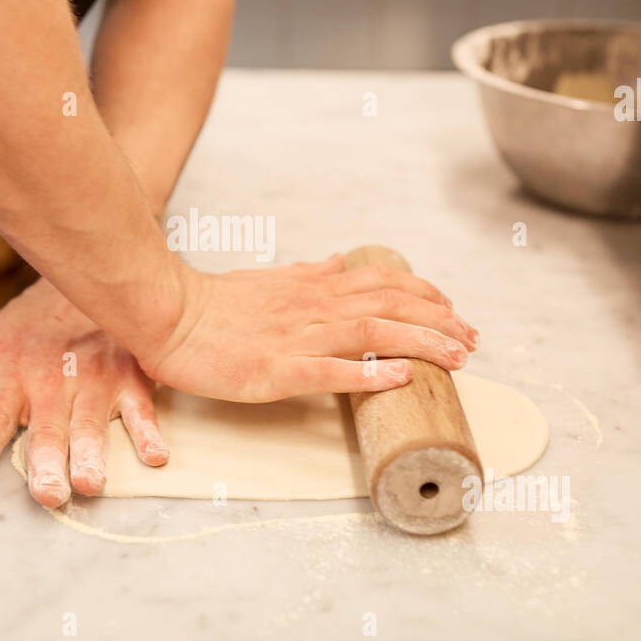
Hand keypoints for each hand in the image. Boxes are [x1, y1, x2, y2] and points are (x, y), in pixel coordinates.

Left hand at [0, 278, 166, 507]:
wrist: (89, 272)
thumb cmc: (32, 319)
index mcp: (12, 377)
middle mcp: (52, 383)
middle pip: (48, 429)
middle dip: (48, 461)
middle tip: (49, 493)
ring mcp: (94, 381)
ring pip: (92, 423)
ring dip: (93, 453)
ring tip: (91, 483)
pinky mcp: (130, 377)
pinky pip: (140, 408)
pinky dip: (148, 432)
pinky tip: (153, 456)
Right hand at [135, 255, 477, 402]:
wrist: (167, 314)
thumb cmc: (213, 303)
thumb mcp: (268, 279)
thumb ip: (308, 274)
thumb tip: (340, 262)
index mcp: (313, 287)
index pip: (383, 283)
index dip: (425, 295)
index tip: (452, 310)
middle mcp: (314, 307)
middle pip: (391, 306)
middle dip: (440, 321)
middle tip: (473, 340)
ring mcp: (298, 338)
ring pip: (374, 333)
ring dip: (423, 343)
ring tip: (459, 357)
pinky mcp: (277, 370)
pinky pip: (331, 371)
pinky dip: (371, 373)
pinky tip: (402, 378)